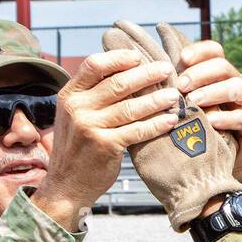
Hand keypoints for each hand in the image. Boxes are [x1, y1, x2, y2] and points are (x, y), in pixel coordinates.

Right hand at [32, 49, 181, 230]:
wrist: (67, 185)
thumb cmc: (78, 148)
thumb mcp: (74, 115)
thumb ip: (93, 95)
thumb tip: (125, 72)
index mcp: (69, 95)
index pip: (94, 65)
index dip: (118, 58)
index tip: (139, 57)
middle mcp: (77, 108)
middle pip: (117, 83)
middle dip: (146, 75)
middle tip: (166, 69)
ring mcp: (90, 127)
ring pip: (130, 107)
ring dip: (156, 99)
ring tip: (174, 95)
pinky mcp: (105, 146)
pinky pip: (137, 131)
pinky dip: (156, 124)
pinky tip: (170, 120)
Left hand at [177, 40, 241, 179]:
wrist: (217, 165)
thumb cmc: (198, 130)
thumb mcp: (188, 106)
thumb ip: (179, 89)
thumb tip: (154, 71)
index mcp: (223, 75)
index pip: (215, 51)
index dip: (199, 51)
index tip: (182, 59)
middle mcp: (239, 83)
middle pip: (224, 66)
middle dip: (201, 73)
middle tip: (181, 86)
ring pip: (237, 87)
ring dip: (213, 92)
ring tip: (194, 101)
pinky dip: (226, 118)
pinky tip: (210, 121)